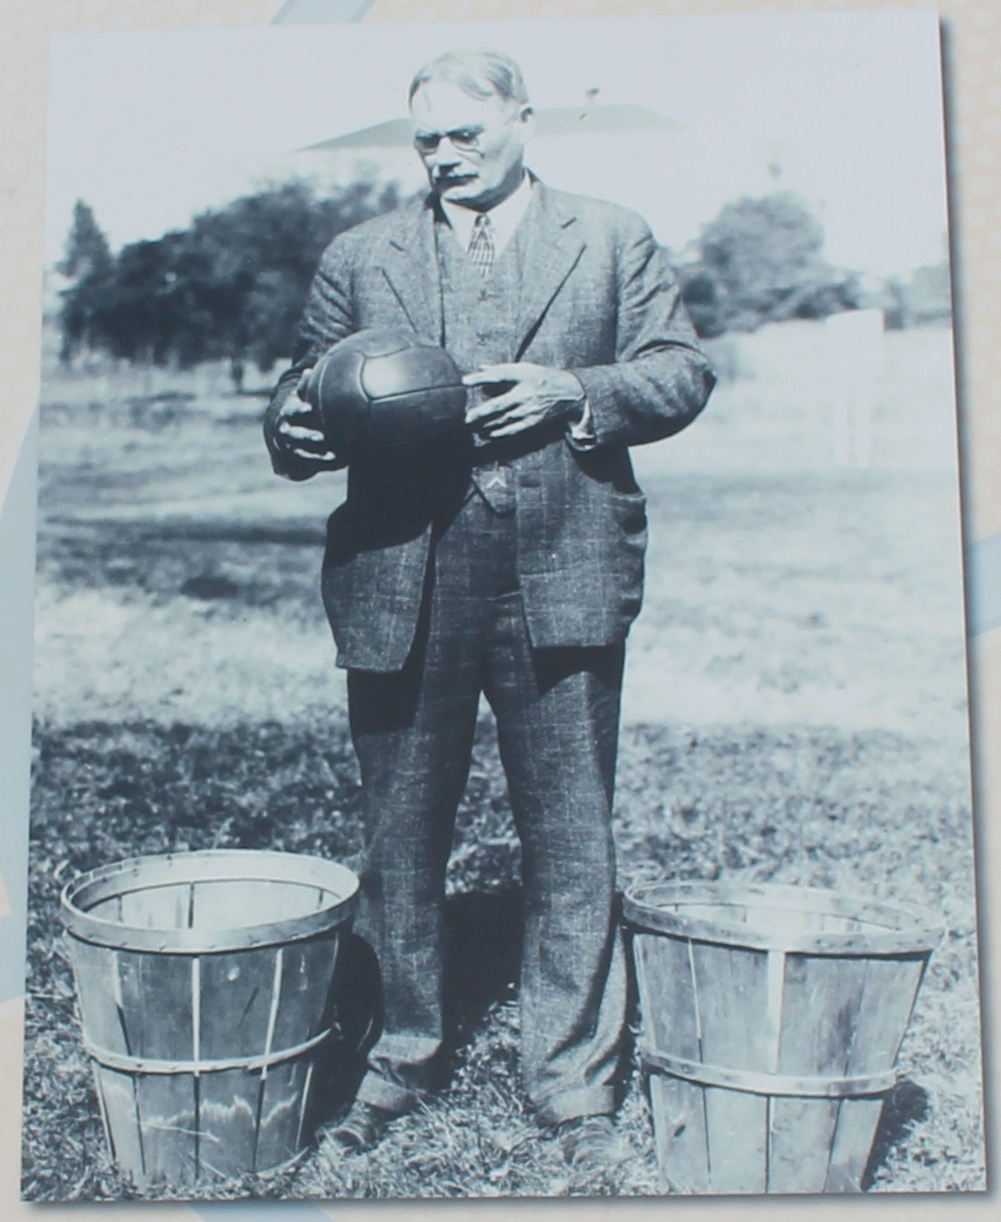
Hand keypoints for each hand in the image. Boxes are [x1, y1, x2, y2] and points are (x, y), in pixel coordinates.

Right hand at [274, 369, 338, 465]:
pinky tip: (341, 463)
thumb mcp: (299, 398)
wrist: (286, 435)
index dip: (298, 410)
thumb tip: (308, 371)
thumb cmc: (299, 411)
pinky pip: (311, 466)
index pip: (290, 412)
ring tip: (333, 457)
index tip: (309, 408)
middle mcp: (286, 433)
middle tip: (320, 437)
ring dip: (316, 457)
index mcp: (287, 414)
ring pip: (302, 455)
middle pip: (294, 436)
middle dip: (307, 437)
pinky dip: (325, 465)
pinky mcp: (300, 462)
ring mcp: (291, 449)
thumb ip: (304, 388)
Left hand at [463, 362, 584, 439]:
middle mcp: (526, 392)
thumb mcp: (525, 368)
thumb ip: (502, 370)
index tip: (464, 381)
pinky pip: (514, 429)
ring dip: (486, 424)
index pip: (499, 375)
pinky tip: (488, 434)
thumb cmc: (541, 377)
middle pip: (499, 403)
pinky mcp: (533, 421)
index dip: (481, 378)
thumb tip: (480, 368)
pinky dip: (500, 432)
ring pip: (503, 419)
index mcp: (524, 375)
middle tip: (465, 417)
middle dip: (481, 412)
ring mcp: (530, 409)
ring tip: (472, 426)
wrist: (568, 392)